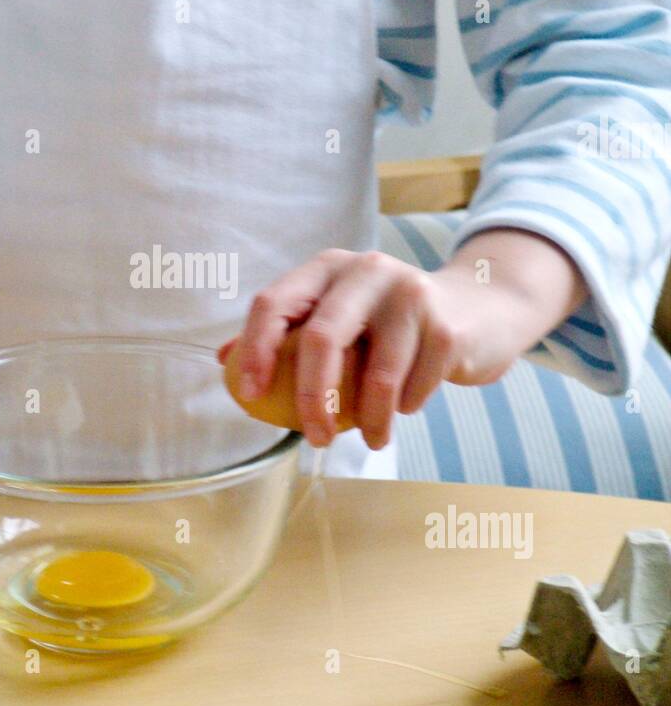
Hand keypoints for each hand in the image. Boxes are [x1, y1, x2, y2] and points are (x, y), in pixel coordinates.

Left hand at [219, 229, 586, 450]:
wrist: (481, 310)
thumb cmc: (392, 322)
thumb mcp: (340, 315)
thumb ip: (287, 333)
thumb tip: (225, 361)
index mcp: (327, 266)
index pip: (274, 302)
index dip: (255, 350)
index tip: (251, 396)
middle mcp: (366, 269)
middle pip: (322, 338)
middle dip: (313, 399)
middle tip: (315, 437)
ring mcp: (410, 293)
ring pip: (374, 375)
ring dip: (370, 421)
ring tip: (373, 439)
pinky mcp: (446, 326)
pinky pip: (412, 389)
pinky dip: (404, 409)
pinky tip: (407, 407)